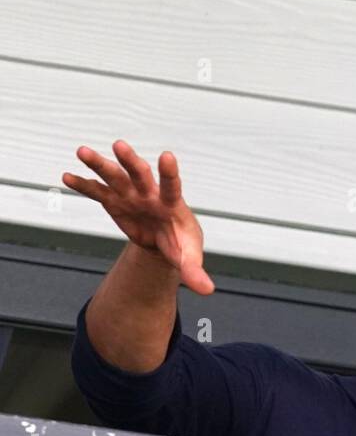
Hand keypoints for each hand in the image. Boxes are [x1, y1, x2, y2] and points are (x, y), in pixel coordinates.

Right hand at [62, 141, 213, 294]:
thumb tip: (207, 290)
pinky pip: (98, 192)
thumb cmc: (180, 244)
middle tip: (119, 146)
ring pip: (115, 176)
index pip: (172, 187)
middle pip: (140, 174)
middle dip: (130, 161)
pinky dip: (84, 185)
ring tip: (82, 152)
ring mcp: (131, 195)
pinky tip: (68, 177)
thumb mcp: (189, 258)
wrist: (163, 241)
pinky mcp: (115, 201)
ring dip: (100, 164)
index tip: (167, 156)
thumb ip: (195, 271)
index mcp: (172, 204)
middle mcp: (150, 194)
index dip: (169, 173)